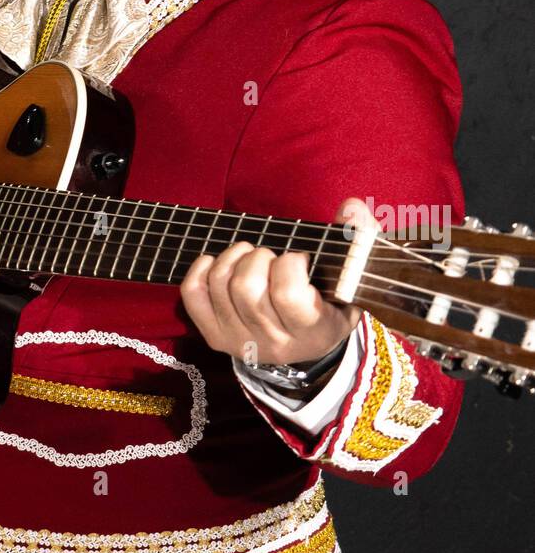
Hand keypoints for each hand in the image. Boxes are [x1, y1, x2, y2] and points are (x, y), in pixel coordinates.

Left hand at [180, 196, 372, 367]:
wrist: (309, 345)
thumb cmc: (331, 301)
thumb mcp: (353, 276)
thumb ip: (358, 238)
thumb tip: (350, 207)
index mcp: (312, 331)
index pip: (288, 294)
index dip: (289, 264)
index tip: (298, 259)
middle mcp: (274, 344)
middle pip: (247, 288)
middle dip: (259, 257)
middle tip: (272, 256)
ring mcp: (240, 343)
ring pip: (221, 285)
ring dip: (234, 257)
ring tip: (252, 256)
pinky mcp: (215, 337)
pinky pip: (194, 296)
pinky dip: (203, 269)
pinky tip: (221, 262)